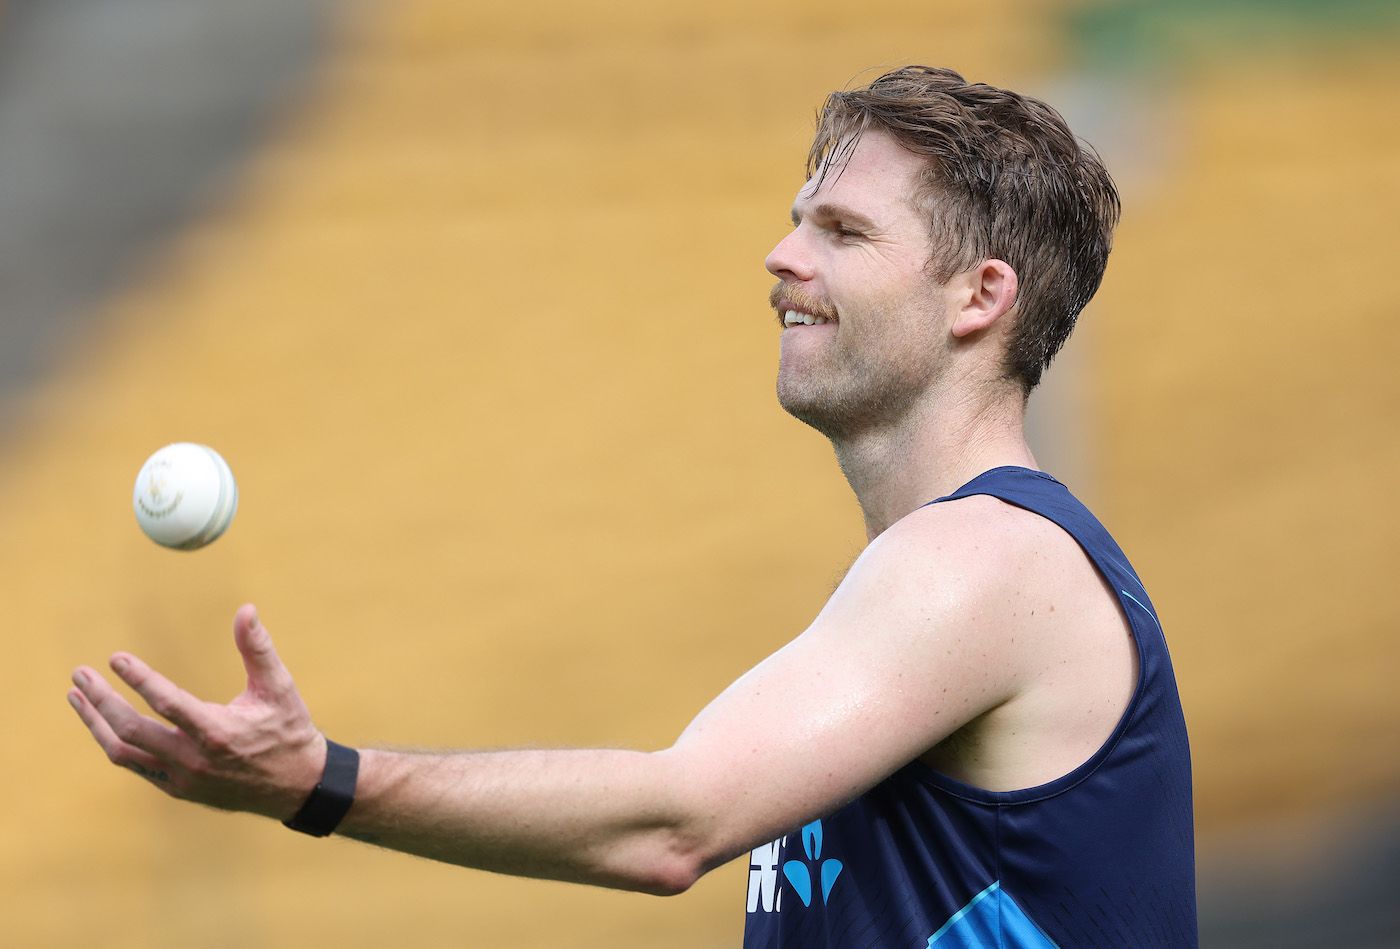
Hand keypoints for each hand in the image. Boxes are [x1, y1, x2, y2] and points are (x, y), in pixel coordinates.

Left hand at [68, 604, 327, 820]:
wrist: (297, 785)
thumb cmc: (288, 730)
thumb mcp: (279, 687)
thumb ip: (258, 648)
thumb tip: (246, 610)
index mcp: (217, 731)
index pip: (166, 702)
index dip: (138, 678)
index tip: (114, 658)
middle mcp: (193, 759)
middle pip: (130, 729)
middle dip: (100, 700)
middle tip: (79, 674)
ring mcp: (181, 777)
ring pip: (123, 752)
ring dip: (95, 724)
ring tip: (77, 698)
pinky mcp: (178, 788)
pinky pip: (135, 764)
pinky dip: (115, 742)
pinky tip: (104, 723)